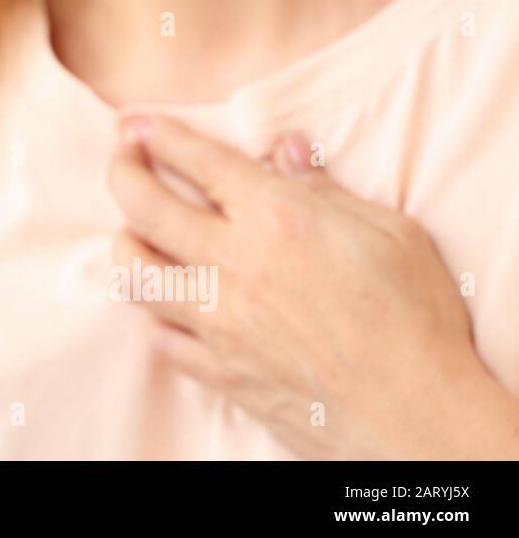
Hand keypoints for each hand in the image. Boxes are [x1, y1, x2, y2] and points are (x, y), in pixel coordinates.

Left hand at [107, 115, 518, 458]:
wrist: (414, 413)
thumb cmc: (414, 319)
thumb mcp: (388, 232)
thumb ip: (324, 188)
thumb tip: (285, 148)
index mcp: (276, 219)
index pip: (197, 160)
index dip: (158, 134)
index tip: (135, 124)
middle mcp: (233, 264)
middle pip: (144, 206)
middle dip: (122, 170)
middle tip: (123, 156)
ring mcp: (217, 320)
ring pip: (134, 271)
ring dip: (126, 242)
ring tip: (133, 230)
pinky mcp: (216, 368)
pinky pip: (159, 335)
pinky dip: (152, 312)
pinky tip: (164, 301)